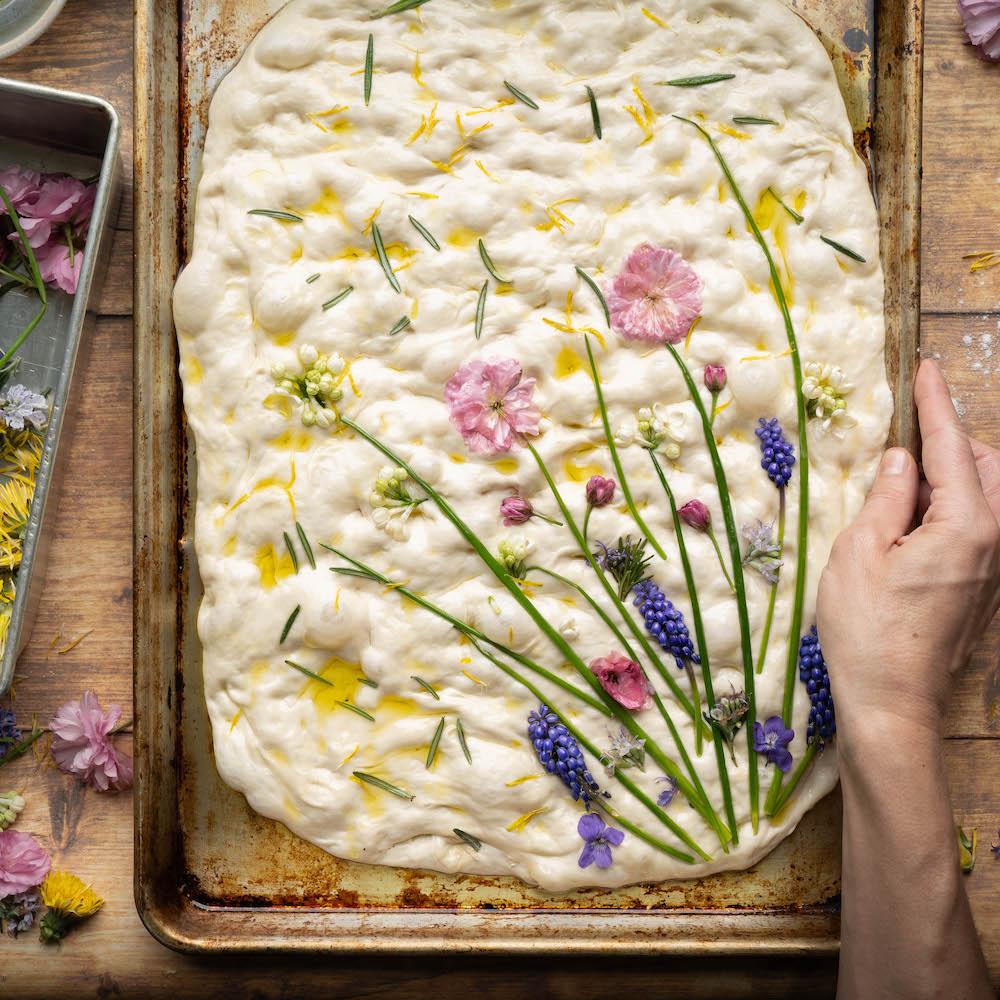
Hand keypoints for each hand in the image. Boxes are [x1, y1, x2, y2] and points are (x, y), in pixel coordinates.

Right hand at [817, 359, 999, 742]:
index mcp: (965, 525)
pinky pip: (978, 527)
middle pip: (987, 466)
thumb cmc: (867, 630)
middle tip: (906, 436)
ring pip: (987, 497)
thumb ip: (887, 496)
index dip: (935, 404)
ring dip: (953, 476)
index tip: (928, 369)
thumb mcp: (860, 551)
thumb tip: (901, 458)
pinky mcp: (983, 589)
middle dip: (953, 439)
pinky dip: (951, 508)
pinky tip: (911, 524)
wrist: (893, 705)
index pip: (952, 446)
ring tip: (903, 484)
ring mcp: (994, 568)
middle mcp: (994, 541)